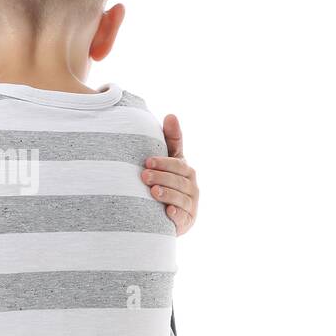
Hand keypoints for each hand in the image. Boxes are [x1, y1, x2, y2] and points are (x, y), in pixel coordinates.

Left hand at [142, 114, 197, 235]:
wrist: (164, 215)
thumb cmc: (166, 181)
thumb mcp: (169, 160)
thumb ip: (171, 140)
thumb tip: (171, 115)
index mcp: (185, 169)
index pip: (177, 163)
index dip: (164, 162)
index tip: (148, 161)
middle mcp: (191, 186)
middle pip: (179, 179)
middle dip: (162, 176)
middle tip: (144, 175)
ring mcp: (191, 204)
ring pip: (181, 197)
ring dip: (168, 194)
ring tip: (153, 192)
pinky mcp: (187, 221)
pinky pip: (183, 217)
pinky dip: (176, 214)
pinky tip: (168, 212)